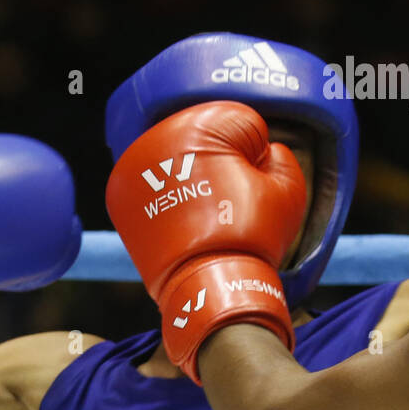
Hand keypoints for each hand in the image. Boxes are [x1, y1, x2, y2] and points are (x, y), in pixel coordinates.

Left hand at [105, 101, 306, 382]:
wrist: (208, 284)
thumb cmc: (250, 236)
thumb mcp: (288, 190)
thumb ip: (280, 156)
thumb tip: (264, 152)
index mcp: (204, 125)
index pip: (243, 124)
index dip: (256, 157)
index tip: (252, 183)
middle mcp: (160, 136)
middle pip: (205, 139)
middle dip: (221, 162)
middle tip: (228, 200)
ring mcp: (135, 165)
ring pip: (176, 159)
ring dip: (191, 175)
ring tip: (205, 211)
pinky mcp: (120, 193)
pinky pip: (152, 183)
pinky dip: (167, 195)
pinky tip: (182, 218)